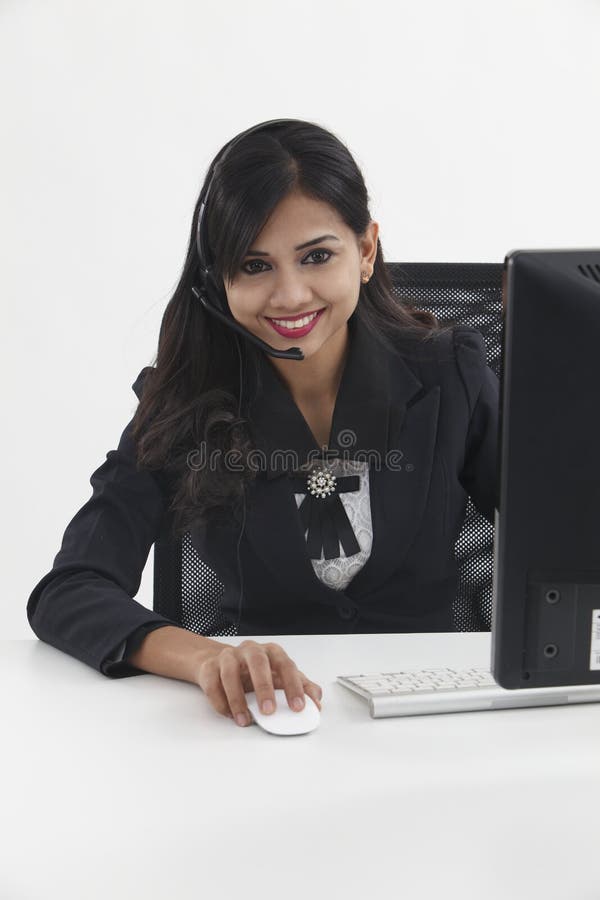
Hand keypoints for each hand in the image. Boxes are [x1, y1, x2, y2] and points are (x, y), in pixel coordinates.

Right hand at [194, 639, 322, 726]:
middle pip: (258, 663)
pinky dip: (220, 702)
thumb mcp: (280, 677)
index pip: (286, 665)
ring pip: (231, 674)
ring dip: (237, 700)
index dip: (293, 686)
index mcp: (272, 652)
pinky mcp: (210, 668)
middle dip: (264, 687)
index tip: (298, 706)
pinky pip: (213, 684)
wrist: (221, 662)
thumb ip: (301, 688)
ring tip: (245, 720)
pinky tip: (228, 714)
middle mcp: (250, 651)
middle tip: (268, 711)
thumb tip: (316, 703)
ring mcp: (228, 657)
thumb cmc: (255, 672)